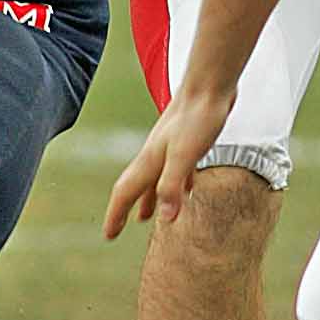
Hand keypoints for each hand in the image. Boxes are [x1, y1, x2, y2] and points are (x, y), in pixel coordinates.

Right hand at [105, 88, 231, 238]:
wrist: (211, 83)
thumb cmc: (198, 118)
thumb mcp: (185, 156)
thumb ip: (172, 186)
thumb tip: (164, 220)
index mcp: (150, 160)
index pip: (125, 192)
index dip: (115, 215)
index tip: (108, 236)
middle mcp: (155, 154)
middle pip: (134, 186)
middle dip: (125, 209)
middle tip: (118, 230)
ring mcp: (170, 147)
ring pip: (154, 179)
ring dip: (149, 199)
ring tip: (148, 217)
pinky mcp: (187, 140)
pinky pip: (176, 170)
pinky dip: (175, 185)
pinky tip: (187, 190)